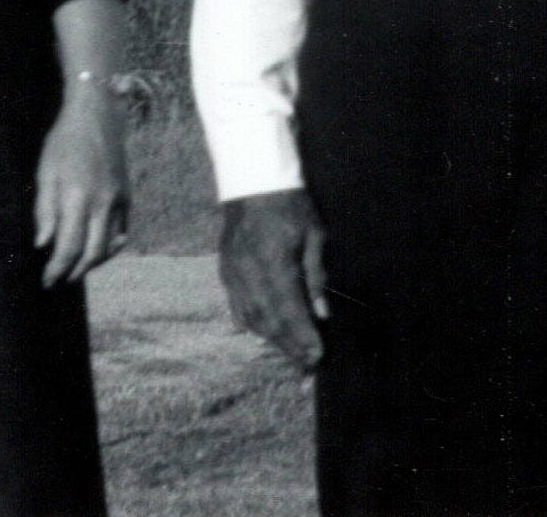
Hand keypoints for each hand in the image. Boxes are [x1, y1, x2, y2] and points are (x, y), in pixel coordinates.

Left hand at [36, 90, 129, 285]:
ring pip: (109, 246)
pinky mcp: (126, 195)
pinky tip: (99, 251)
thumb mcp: (46, 172)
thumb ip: (44, 210)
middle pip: (92, 254)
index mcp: (78, 197)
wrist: (96, 115)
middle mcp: (102, 202)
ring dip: (92, 263)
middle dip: (74, 272)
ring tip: (75, 269)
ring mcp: (118, 200)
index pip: (68, 247)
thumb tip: (43, 245)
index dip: (57, 269)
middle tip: (59, 280)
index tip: (46, 281)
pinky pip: (122, 230)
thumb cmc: (64, 142)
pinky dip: (111, 247)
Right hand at [219, 189, 326, 369]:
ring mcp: (234, 273)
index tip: (317, 355)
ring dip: (271, 339)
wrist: (252, 180)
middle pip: (269, 320)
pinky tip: (260, 335)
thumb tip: (321, 312)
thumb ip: (315, 274)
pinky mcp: (225, 269)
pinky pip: (236, 305)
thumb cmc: (289, 205)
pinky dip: (249, 323)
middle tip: (307, 365)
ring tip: (289, 354)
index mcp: (274, 262)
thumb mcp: (313, 234)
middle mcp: (250, 273)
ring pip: (251, 317)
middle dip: (290, 346)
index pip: (290, 310)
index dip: (303, 336)